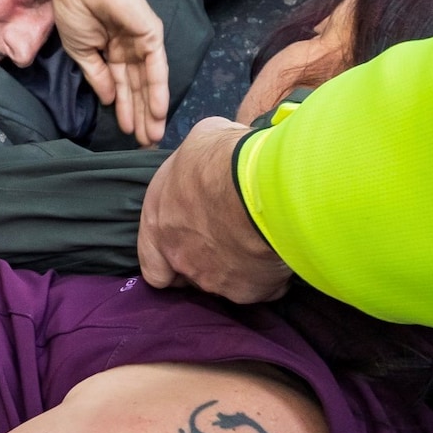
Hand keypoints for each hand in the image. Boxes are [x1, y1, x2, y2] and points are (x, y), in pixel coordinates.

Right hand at [51, 0, 168, 143]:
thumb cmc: (75, 9)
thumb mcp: (81, 50)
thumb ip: (98, 76)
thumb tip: (109, 100)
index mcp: (112, 51)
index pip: (122, 86)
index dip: (125, 110)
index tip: (127, 134)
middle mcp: (130, 49)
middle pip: (138, 89)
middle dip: (141, 116)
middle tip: (146, 145)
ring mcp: (143, 42)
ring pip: (148, 83)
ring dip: (150, 110)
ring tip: (152, 136)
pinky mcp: (152, 35)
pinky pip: (156, 67)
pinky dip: (158, 90)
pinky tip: (157, 111)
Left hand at [135, 117, 290, 302]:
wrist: (265, 187)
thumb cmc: (223, 159)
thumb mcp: (199, 142)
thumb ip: (196, 163)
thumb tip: (211, 160)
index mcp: (158, 225)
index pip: (151, 265)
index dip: (165, 263)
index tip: (184, 251)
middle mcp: (180, 259)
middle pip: (188, 275)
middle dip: (205, 264)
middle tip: (227, 242)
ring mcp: (215, 279)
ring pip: (224, 283)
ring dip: (237, 268)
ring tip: (257, 240)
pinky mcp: (251, 291)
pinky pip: (262, 288)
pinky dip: (270, 277)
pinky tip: (280, 252)